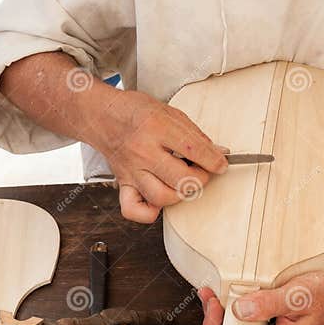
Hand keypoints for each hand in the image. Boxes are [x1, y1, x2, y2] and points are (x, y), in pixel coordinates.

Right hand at [100, 90, 229, 223]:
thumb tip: (217, 154)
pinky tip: (159, 201)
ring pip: (162, 197)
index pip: (195, 150)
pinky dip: (149, 212)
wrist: (102, 115)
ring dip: (180, 194)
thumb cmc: (135, 111)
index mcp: (157, 128)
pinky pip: (134, 210)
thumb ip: (195, 135)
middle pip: (182, 179)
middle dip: (201, 178)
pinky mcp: (123, 183)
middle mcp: (143, 151)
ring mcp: (132, 170)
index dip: (214, 161)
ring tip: (184, 182)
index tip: (221, 164)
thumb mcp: (170, 112)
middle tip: (202, 171)